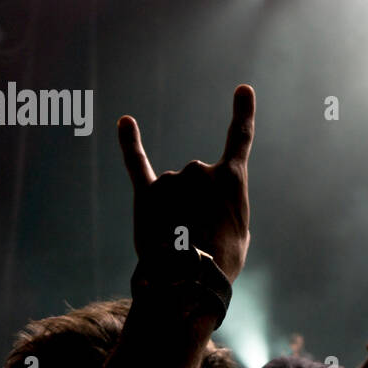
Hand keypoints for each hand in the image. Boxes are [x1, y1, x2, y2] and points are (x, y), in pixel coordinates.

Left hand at [118, 85, 253, 281]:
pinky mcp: (147, 193)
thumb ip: (225, 209)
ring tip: (180, 241)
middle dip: (200, 207)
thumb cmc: (222, 260)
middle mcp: (199, 170)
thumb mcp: (239, 233)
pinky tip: (125, 122)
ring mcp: (172, 180)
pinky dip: (130, 142)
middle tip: (202, 238)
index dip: (243, 113)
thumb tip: (202, 205)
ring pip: (175, 190)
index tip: (242, 90)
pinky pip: (137, 162)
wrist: (187, 278)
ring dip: (177, 213)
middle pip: (200, 180)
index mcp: (231, 178)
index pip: (240, 138)